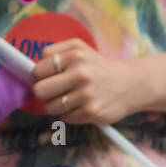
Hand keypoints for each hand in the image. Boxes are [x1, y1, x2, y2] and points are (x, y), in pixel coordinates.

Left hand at [30, 39, 144, 125]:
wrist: (132, 84)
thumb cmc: (99, 67)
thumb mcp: (80, 49)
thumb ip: (56, 51)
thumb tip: (33, 68)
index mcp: (76, 54)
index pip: (38, 70)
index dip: (37, 77)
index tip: (43, 79)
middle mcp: (81, 73)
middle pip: (39, 90)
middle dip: (43, 93)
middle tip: (53, 91)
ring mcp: (86, 94)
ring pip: (49, 107)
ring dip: (55, 105)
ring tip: (69, 98)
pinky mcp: (91, 112)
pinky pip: (64, 117)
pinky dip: (69, 114)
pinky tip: (81, 105)